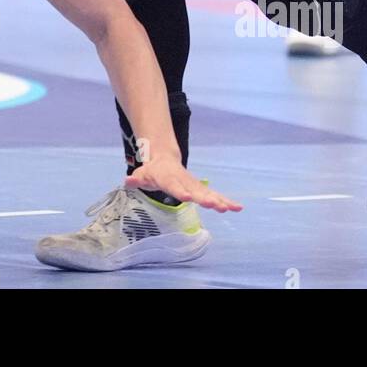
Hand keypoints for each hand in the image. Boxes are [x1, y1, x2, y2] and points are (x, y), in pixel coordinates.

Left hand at [125, 156, 243, 212]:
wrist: (164, 158)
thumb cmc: (152, 171)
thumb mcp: (141, 174)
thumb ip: (136, 179)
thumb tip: (127, 181)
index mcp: (169, 178)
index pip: (174, 186)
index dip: (180, 191)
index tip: (186, 197)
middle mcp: (184, 181)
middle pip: (196, 191)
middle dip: (206, 198)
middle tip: (216, 205)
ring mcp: (194, 185)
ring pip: (208, 193)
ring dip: (219, 201)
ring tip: (231, 208)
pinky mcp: (201, 190)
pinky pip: (214, 196)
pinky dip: (226, 201)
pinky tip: (238, 208)